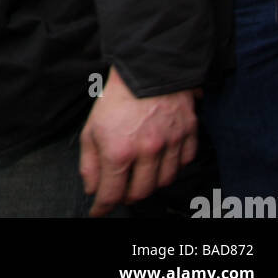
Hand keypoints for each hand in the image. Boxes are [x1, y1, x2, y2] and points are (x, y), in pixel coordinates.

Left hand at [80, 68, 197, 216]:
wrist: (146, 65)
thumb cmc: (116, 95)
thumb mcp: (92, 126)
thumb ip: (89, 161)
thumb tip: (92, 188)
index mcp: (118, 150)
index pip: (112, 193)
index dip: (103, 207)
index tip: (99, 212)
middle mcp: (146, 152)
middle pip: (140, 192)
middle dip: (127, 194)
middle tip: (120, 187)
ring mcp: (170, 143)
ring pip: (164, 181)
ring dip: (150, 181)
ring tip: (140, 170)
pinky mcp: (188, 134)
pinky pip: (183, 163)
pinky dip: (173, 165)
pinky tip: (162, 156)